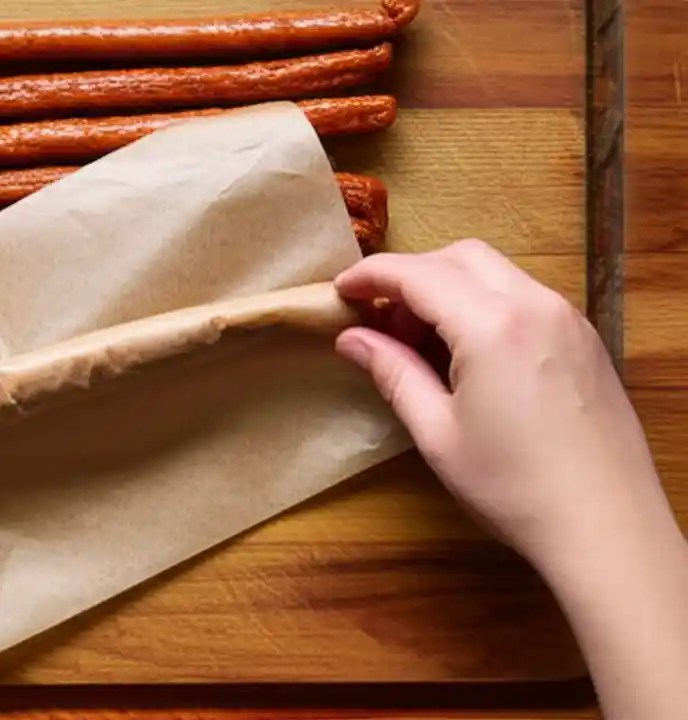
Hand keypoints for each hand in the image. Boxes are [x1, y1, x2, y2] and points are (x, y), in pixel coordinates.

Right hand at [335, 240, 687, 719]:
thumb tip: (351, 338)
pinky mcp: (585, 340)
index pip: (418, 274)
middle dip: (413, 275)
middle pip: (461, 257)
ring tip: (423, 344)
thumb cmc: (514, 488)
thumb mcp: (438, 434)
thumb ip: (393, 374)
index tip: (339, 291)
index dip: (371, 276)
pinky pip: (525, 297)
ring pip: (497, 272)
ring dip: (450, 288)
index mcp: (493, 326)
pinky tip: (469, 355)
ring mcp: (568, 319)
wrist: (608, 527)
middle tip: (382, 321)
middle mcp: (536, 306)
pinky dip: (485, 305)